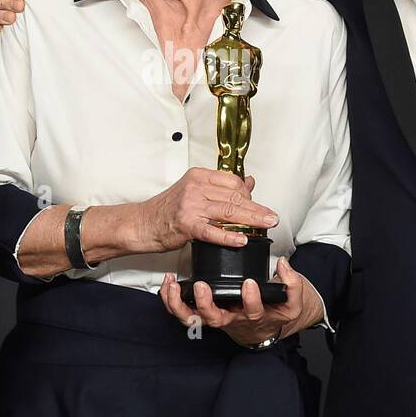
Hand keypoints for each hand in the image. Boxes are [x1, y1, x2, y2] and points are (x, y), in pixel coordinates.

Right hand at [134, 169, 277, 252]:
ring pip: (227, 212)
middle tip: (272, 218)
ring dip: (250, 221)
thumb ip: (222, 187)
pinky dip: (228, 237)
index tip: (258, 205)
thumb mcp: (195, 190)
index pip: (232, 182)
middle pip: (233, 197)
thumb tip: (249, 180)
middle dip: (256, 209)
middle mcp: (195, 187)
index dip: (249, 194)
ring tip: (266, 225)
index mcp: (199, 176)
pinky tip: (242, 240)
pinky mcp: (185, 224)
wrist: (143, 223)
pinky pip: (212, 231)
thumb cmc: (169, 209)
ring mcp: (190, 205)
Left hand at [159, 258, 322, 345]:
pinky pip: (182, 312)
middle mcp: (231, 319)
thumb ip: (292, 284)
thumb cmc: (273, 312)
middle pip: (215, 318)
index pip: (253, 310)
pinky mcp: (201, 314)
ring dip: (180, 305)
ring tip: (176, 286)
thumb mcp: (291, 302)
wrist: (262, 328)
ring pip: (192, 319)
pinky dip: (171, 300)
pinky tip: (169, 285)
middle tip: (202, 285)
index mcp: (254, 316)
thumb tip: (283, 264)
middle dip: (206, 303)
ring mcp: (214, 317)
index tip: (249, 283)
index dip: (251, 298)